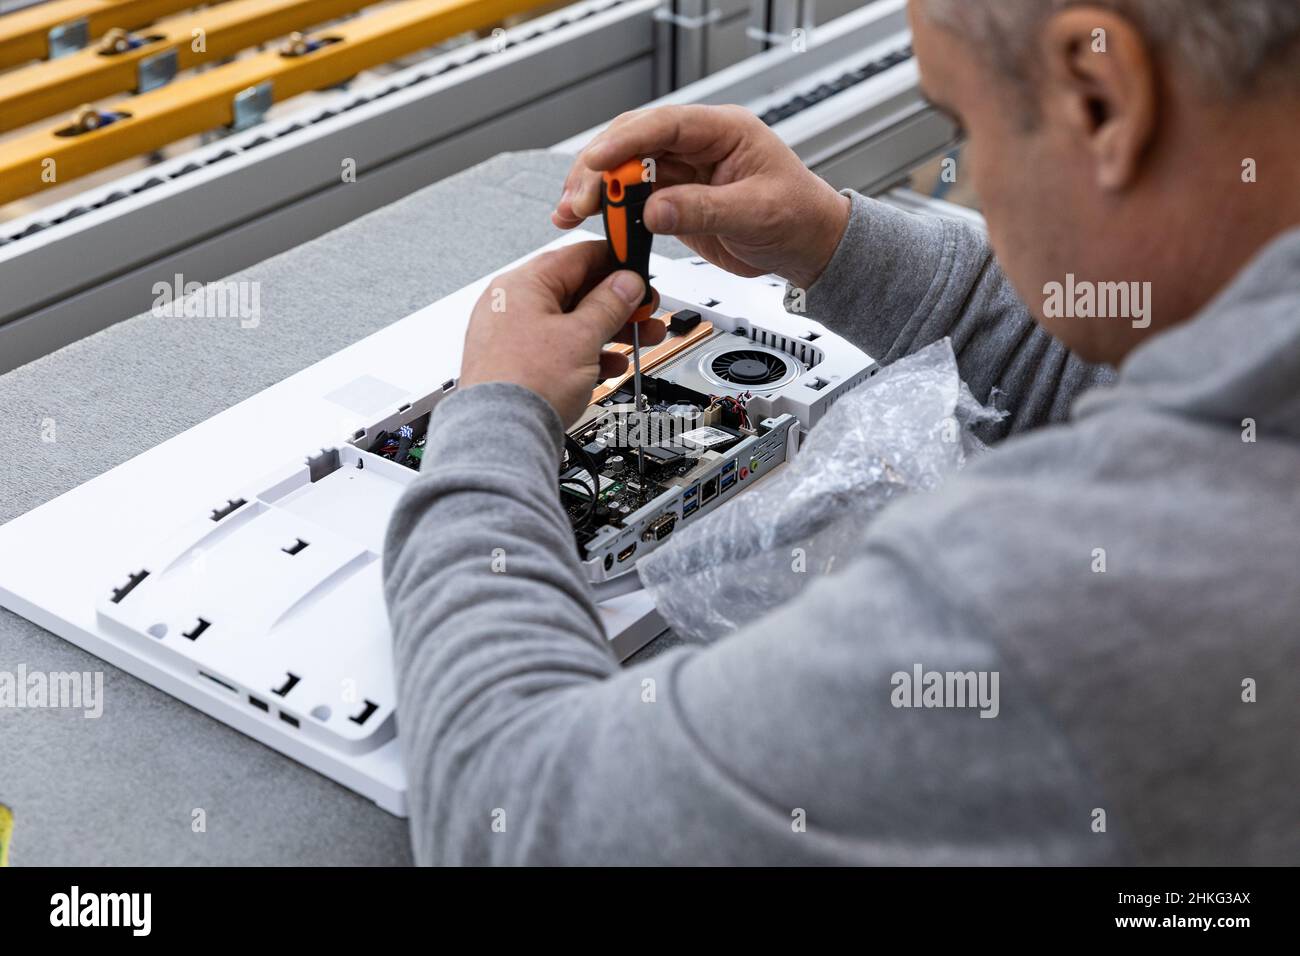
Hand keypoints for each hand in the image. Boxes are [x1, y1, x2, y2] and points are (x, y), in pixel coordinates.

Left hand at [460, 241, 666, 426]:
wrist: (502, 436)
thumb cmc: (525, 385)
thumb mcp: (582, 337)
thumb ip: (609, 304)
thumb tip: (626, 283)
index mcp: (521, 284)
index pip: (578, 256)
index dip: (616, 262)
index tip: (641, 273)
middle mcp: (510, 304)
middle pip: (576, 291)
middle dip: (618, 304)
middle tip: (645, 313)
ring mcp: (510, 335)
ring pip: (569, 322)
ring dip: (607, 331)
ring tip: (637, 341)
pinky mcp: (515, 362)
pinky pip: (557, 348)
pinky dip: (585, 354)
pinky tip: (607, 366)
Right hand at [552, 104, 851, 290]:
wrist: (807, 246)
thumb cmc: (797, 217)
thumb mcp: (755, 213)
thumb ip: (704, 209)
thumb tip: (656, 210)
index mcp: (723, 131)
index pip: (665, 124)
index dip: (626, 140)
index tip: (598, 160)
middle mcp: (697, 146)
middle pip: (633, 143)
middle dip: (598, 168)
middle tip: (578, 198)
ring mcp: (681, 172)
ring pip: (625, 170)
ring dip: (595, 190)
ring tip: (570, 211)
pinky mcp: (673, 199)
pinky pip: (632, 198)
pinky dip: (609, 210)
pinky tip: (590, 221)